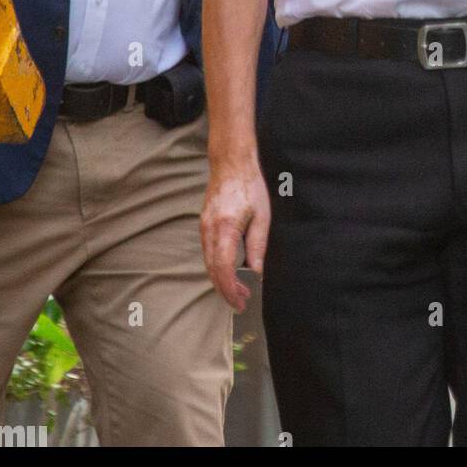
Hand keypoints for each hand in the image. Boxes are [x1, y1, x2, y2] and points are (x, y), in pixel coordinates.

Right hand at [200, 162, 271, 309]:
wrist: (231, 163)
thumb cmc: (250, 186)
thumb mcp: (262, 215)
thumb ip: (258, 245)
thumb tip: (256, 272)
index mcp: (225, 228)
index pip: (224, 268)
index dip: (231, 289)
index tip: (241, 302)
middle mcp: (210, 230)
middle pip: (213, 270)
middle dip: (226, 290)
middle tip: (242, 303)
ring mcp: (204, 227)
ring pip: (208, 263)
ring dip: (221, 280)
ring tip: (239, 291)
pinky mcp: (204, 225)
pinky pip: (208, 252)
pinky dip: (217, 267)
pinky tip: (229, 272)